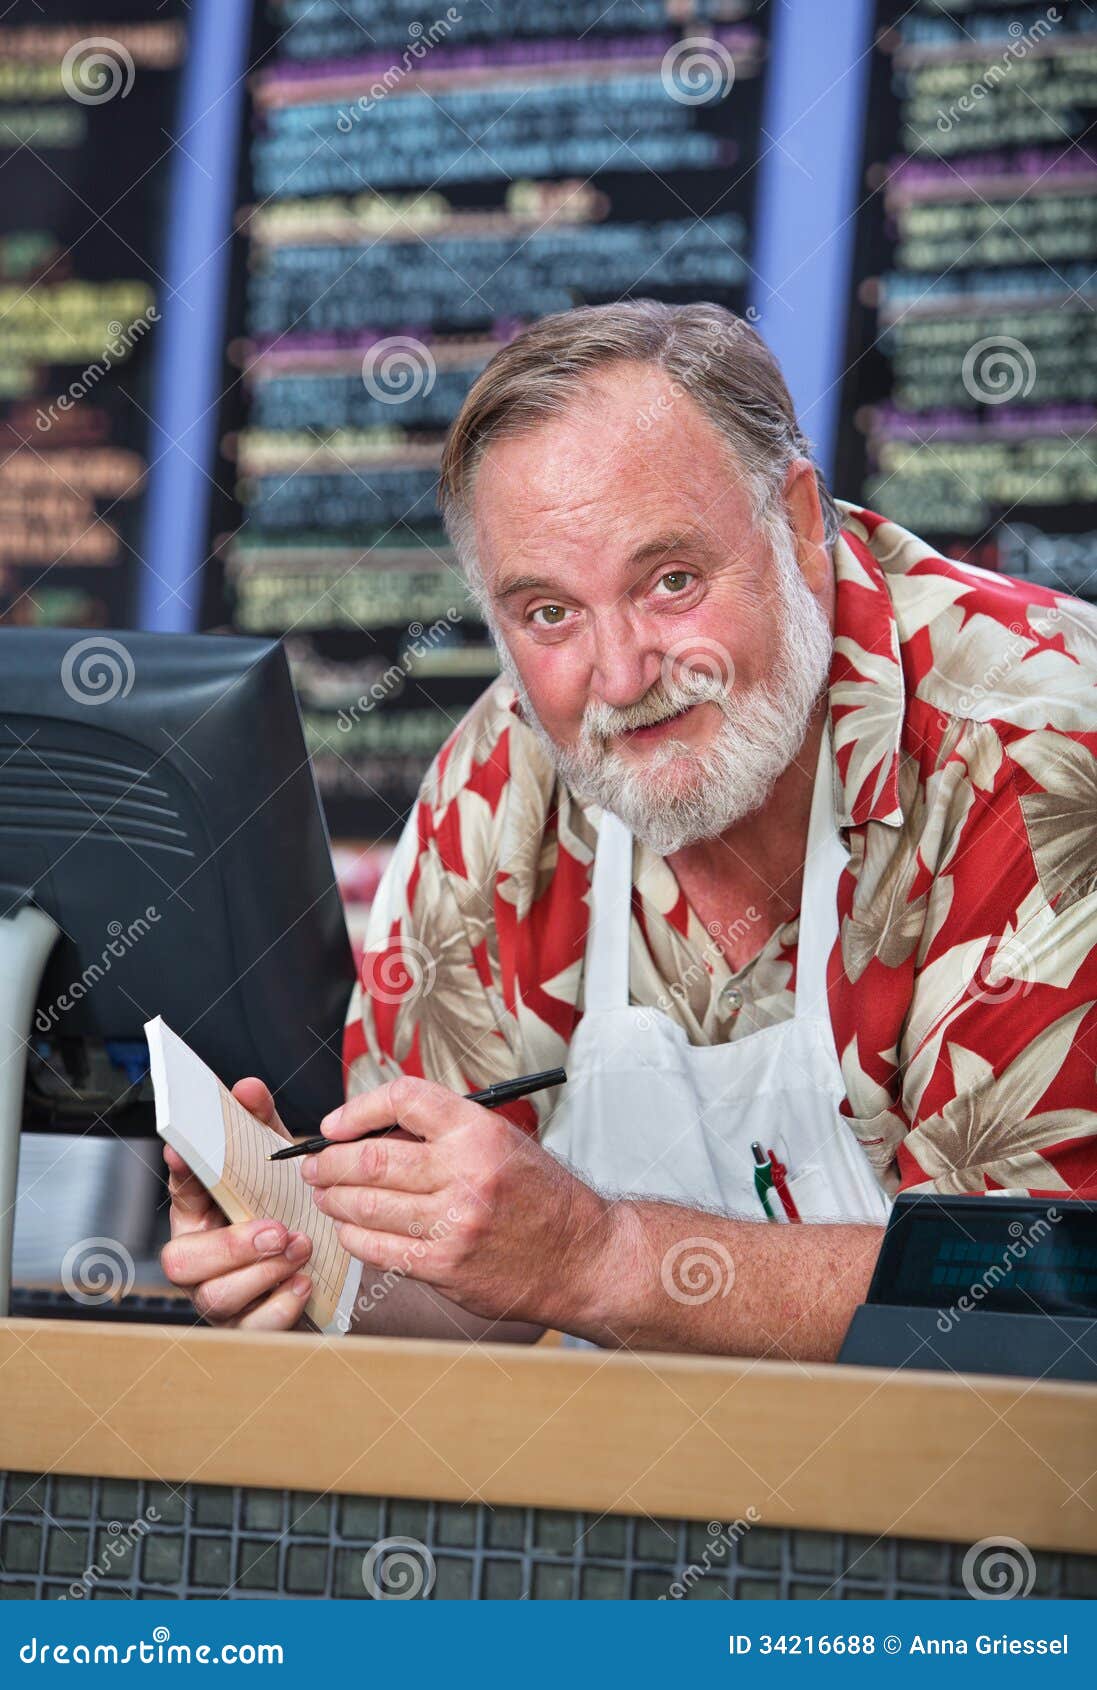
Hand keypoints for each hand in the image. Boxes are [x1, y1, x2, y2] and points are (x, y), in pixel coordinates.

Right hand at [160, 1078, 314, 1329]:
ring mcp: (221, 1299)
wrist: (324, 1265)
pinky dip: (281, 1306)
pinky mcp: (249, 1329)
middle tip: (277, 1229)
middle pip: (180, 1262)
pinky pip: (254, 1329)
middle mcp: (201, 1261)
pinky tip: (304, 1282)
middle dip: (229, 1245)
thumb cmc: (287, 1212)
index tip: (184, 1151)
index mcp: (200, 1215)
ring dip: (263, 1272)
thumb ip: (263, 1126)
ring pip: (216, 1297)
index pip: (179, 1193)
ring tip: (301, 1248)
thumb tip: (248, 1088)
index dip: (180, 1175)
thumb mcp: (278, 1167)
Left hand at [300, 1076, 614, 1329]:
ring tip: (324, 1195)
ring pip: (366, 1205)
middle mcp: (465, 1173)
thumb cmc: (540, 1196)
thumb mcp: (501, 1142)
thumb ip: (443, 1133)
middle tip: (314, 1165)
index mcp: (478, 1132)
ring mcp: (453, 1223)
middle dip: (328, 1163)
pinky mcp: (445, 1266)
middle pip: (370, 1159)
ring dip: (333, 1200)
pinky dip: (353, 1237)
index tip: (335, 1125)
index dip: (357, 1109)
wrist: (581, 1256)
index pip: (403, 1099)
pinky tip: (349, 1229)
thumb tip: (371, 1132)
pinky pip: (379, 1249)